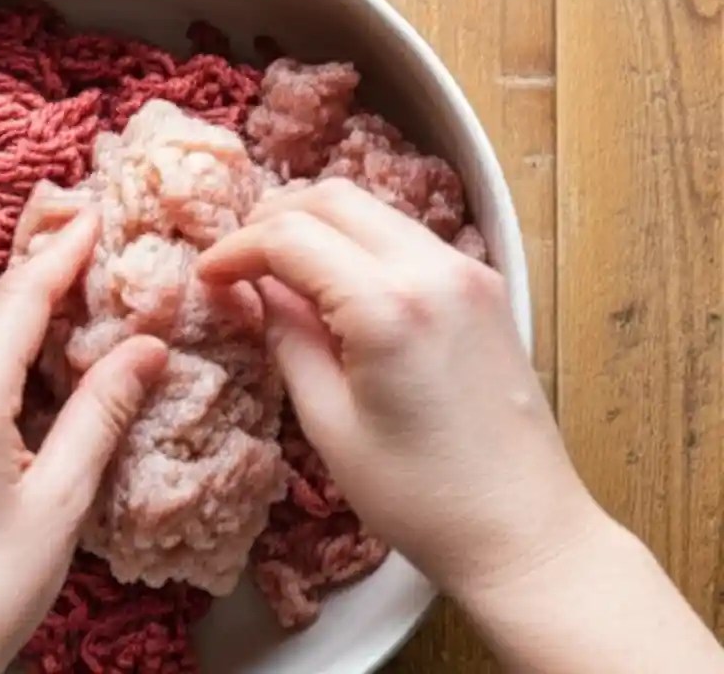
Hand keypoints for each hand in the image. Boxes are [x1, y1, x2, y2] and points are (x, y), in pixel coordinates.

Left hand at [0, 210, 167, 673]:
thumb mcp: (58, 503)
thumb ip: (100, 415)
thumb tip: (145, 347)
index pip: (18, 299)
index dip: (60, 252)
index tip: (92, 214)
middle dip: (36, 271)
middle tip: (86, 243)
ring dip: (11, 310)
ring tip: (66, 295)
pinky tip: (21, 361)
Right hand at [198, 178, 601, 596]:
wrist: (524, 531)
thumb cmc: (419, 497)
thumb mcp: (329, 424)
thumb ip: (289, 339)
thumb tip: (258, 291)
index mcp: (389, 306)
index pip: (292, 236)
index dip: (237, 247)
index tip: (207, 276)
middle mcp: (435, 269)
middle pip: (335, 199)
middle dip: (274, 218)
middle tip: (236, 260)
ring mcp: (469, 272)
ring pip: (373, 210)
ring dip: (318, 224)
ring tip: (276, 268)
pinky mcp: (486, 288)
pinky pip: (406, 237)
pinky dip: (359, 242)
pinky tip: (333, 282)